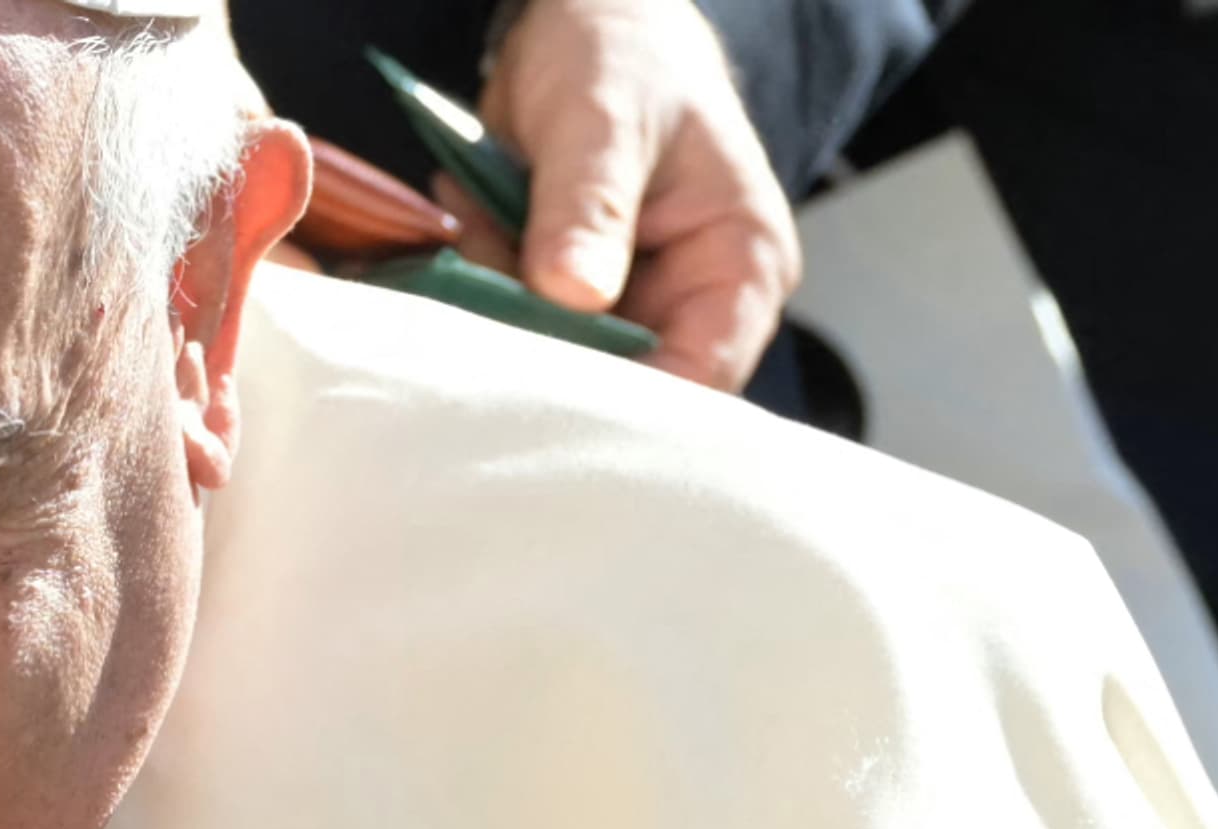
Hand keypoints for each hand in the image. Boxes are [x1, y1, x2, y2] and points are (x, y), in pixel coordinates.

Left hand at [471, 0, 801, 391]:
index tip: (547, 387)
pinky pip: (517, 325)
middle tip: (487, 294)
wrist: (584, 23)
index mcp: (742, 264)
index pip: (700, 378)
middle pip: (623, 386)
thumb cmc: (623, 55)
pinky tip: (476, 227)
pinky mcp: (568, 296)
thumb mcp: (604, 119)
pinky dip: (482, 288)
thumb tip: (574, 293)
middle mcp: (692, 300)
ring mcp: (626, 303)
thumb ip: (589, 205)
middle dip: (546, 351)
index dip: (628, 402)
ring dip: (501, 315)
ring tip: (484, 230)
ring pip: (558, 361)